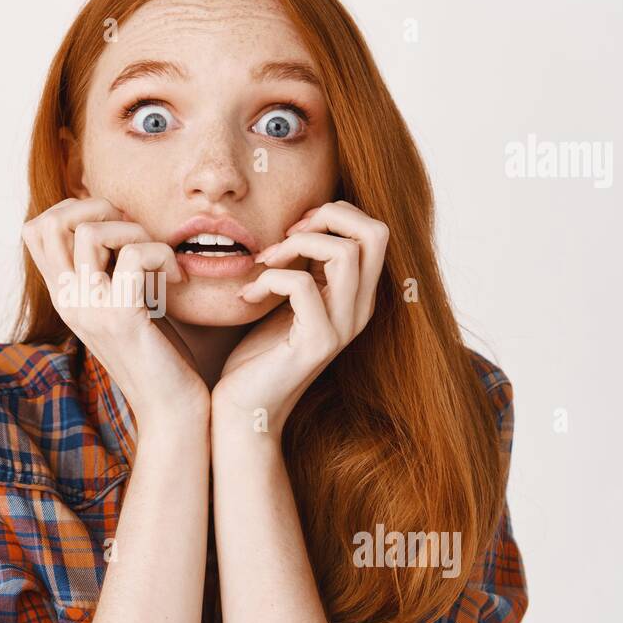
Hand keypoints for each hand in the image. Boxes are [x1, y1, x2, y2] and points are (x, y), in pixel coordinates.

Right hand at [22, 197, 209, 423]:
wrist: (171, 409)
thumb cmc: (157, 354)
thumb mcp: (122, 302)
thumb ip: (109, 269)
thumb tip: (115, 220)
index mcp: (65, 295)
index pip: (35, 229)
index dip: (74, 209)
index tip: (117, 227)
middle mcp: (67, 300)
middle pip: (48, 222)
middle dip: (98, 207)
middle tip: (134, 232)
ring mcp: (89, 309)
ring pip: (91, 232)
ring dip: (136, 230)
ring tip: (160, 259)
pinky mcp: (121, 318)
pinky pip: (135, 255)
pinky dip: (164, 255)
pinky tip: (178, 280)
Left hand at [211, 200, 388, 435]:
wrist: (246, 408)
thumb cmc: (259, 354)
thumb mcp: (289, 301)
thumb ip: (306, 268)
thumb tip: (303, 225)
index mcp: (357, 295)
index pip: (375, 231)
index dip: (335, 214)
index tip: (294, 229)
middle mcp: (361, 309)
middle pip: (376, 233)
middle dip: (328, 216)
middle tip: (287, 235)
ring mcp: (343, 327)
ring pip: (345, 253)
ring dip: (296, 246)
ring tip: (264, 263)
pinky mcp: (317, 343)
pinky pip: (302, 285)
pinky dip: (271, 278)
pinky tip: (249, 296)